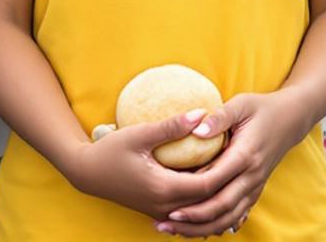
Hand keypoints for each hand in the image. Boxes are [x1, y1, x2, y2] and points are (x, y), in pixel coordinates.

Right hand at [68, 112, 221, 223]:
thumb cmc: (111, 152)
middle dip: (224, 182)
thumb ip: (171, 127)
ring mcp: (161, 211)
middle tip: (238, 158)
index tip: (236, 151)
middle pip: (207, 200)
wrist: (87, 174)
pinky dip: (200, 196)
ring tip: (227, 167)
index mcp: (163, 188)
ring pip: (198, 207)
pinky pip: (187, 207)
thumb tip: (201, 114)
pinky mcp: (158, 211)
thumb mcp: (140, 134)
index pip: (207, 186)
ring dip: (213, 191)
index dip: (225, 171)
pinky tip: (208, 175)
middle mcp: (165, 206)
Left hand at [161, 93, 311, 236]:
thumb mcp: (241, 104)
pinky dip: (217, 225)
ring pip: (229, 217)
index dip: (192, 194)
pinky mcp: (255, 191)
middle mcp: (252, 176)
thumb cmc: (261, 108)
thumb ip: (219, 117)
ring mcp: (255, 186)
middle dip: (193, 219)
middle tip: (166, 223)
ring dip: (202, 228)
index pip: (216, 181)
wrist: (291, 118)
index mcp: (246, 155)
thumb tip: (195, 131)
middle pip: (222, 207)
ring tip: (176, 231)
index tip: (170, 203)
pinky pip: (236, 215)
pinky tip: (198, 230)